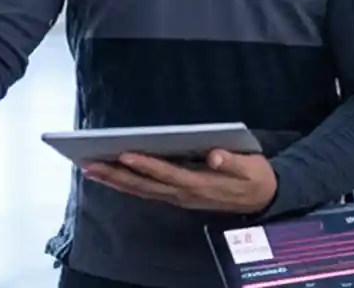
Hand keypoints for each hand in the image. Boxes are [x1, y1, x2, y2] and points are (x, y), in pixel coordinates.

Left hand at [82, 149, 277, 214]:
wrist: (263, 199)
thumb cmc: (255, 177)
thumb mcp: (251, 167)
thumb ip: (232, 162)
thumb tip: (214, 156)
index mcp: (200, 183)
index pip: (167, 173)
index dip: (146, 165)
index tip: (125, 154)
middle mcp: (184, 194)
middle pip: (145, 186)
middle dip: (117, 175)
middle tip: (90, 164)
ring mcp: (180, 198)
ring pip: (142, 191)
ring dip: (116, 182)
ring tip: (92, 170)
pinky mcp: (178, 197)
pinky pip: (148, 192)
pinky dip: (128, 185)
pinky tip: (113, 177)